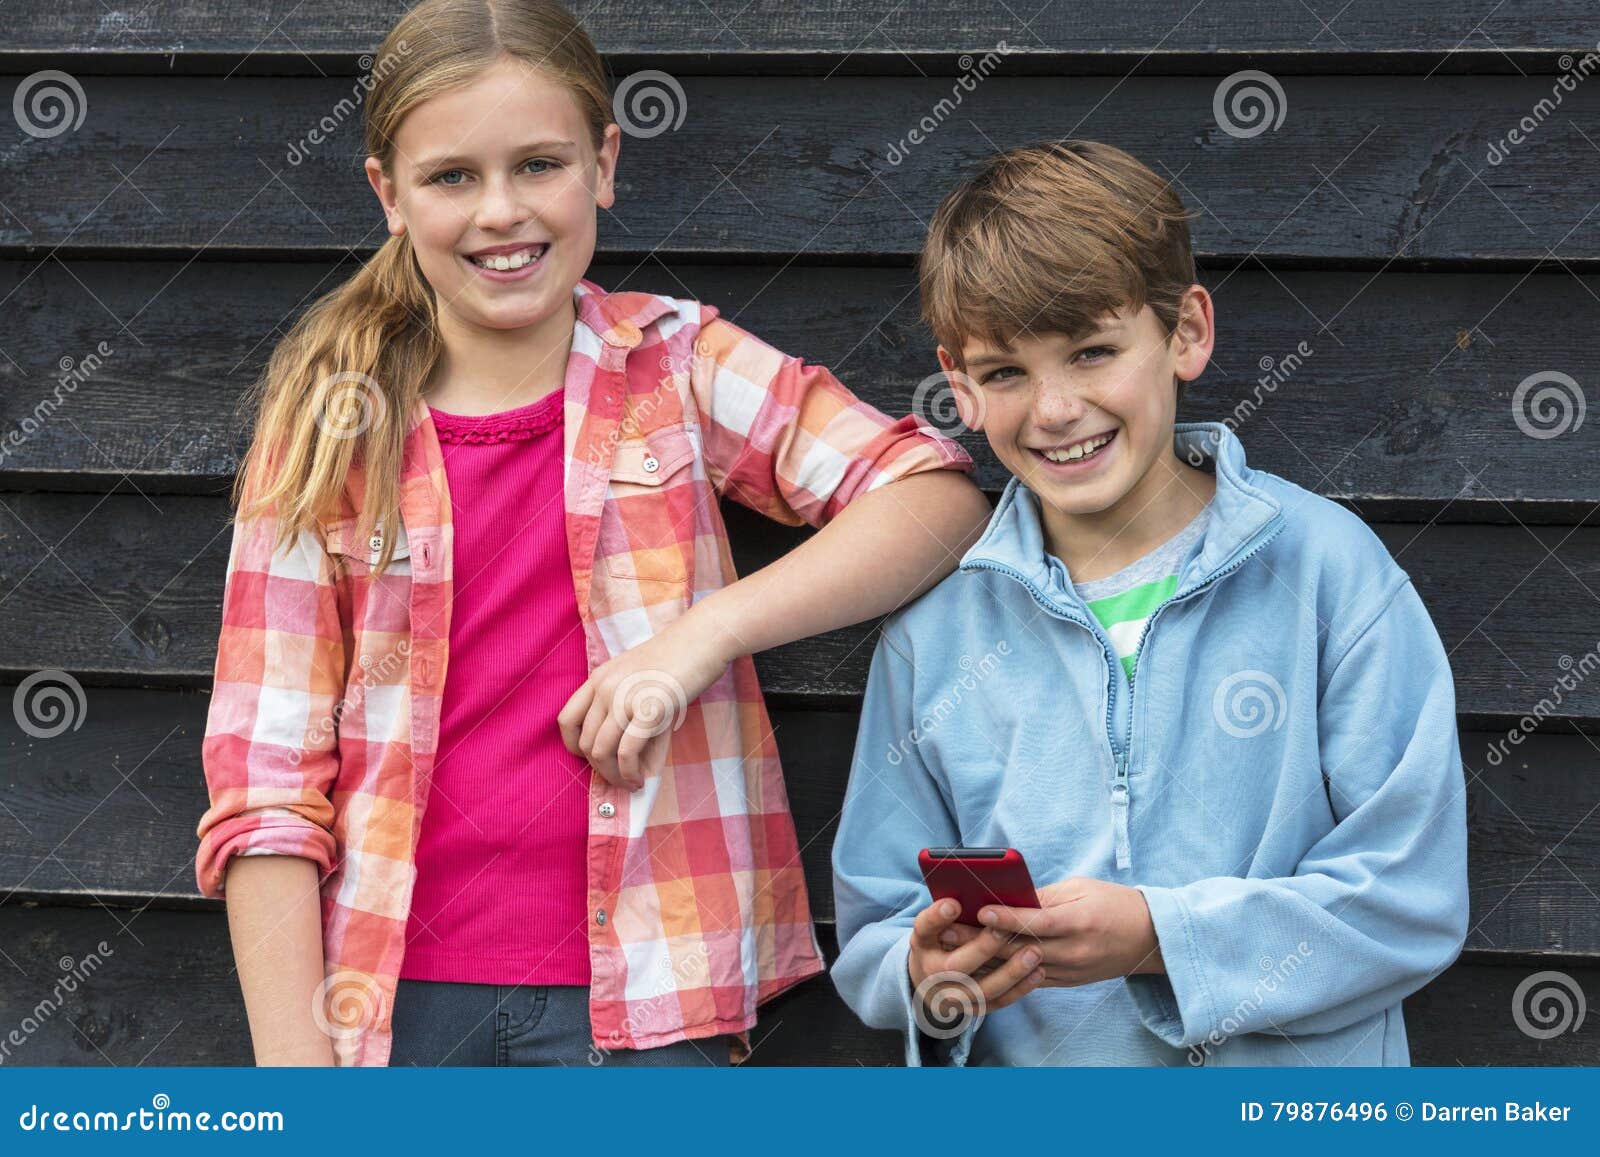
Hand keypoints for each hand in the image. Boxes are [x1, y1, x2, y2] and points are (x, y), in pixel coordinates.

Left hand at [557, 607, 737, 789]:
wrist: (704, 638)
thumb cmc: (678, 658)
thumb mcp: (639, 679)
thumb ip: (626, 710)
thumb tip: (625, 754)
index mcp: (599, 678)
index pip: (566, 720)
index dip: (574, 747)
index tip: (593, 759)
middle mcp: (605, 688)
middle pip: (585, 743)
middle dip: (601, 769)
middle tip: (620, 779)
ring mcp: (624, 698)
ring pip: (601, 752)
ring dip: (615, 776)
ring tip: (631, 783)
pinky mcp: (647, 710)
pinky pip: (626, 753)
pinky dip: (629, 773)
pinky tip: (639, 779)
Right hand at [908, 899, 1046, 1021]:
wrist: (930, 982)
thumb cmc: (940, 940)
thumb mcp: (936, 923)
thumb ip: (952, 909)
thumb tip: (979, 888)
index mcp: (922, 942)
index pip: (924, 927)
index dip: (937, 917)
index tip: (954, 903)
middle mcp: (932, 972)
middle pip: (956, 965)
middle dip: (983, 947)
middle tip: (1006, 930)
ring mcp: (952, 995)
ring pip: (982, 988)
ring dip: (1011, 971)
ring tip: (1034, 952)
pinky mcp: (973, 1008)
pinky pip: (998, 1000)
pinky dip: (1019, 988)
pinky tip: (1038, 971)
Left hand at [937, 877, 1164, 986]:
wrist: (1150, 938)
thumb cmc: (1115, 904)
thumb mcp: (1082, 889)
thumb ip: (1045, 896)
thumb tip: (1007, 896)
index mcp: (1081, 922)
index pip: (1038, 922)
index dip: (1007, 917)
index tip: (979, 910)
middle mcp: (1075, 951)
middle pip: (1021, 947)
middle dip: (981, 940)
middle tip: (948, 930)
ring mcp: (1071, 971)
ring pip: (1021, 967)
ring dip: (985, 958)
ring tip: (954, 948)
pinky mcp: (1069, 982)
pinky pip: (1031, 979)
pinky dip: (1005, 971)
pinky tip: (979, 964)